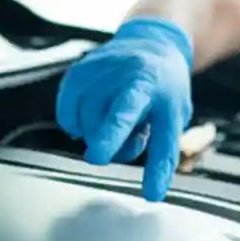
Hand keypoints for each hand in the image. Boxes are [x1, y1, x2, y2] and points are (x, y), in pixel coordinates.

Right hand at [56, 18, 192, 201]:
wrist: (153, 45)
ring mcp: (91, 70)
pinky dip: (78, 123)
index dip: (110, 136)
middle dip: (114, 143)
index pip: (123, 112)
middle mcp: (114, 72)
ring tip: (118, 118)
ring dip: (96, 132)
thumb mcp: (173, 121)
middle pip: (97, 127)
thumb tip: (152, 195)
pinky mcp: (75, 72)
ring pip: (79, 123)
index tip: (96, 157)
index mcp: (144, 84)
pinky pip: (66, 114)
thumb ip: (163, 159)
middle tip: (137, 133)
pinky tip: (97, 115)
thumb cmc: (166, 88)